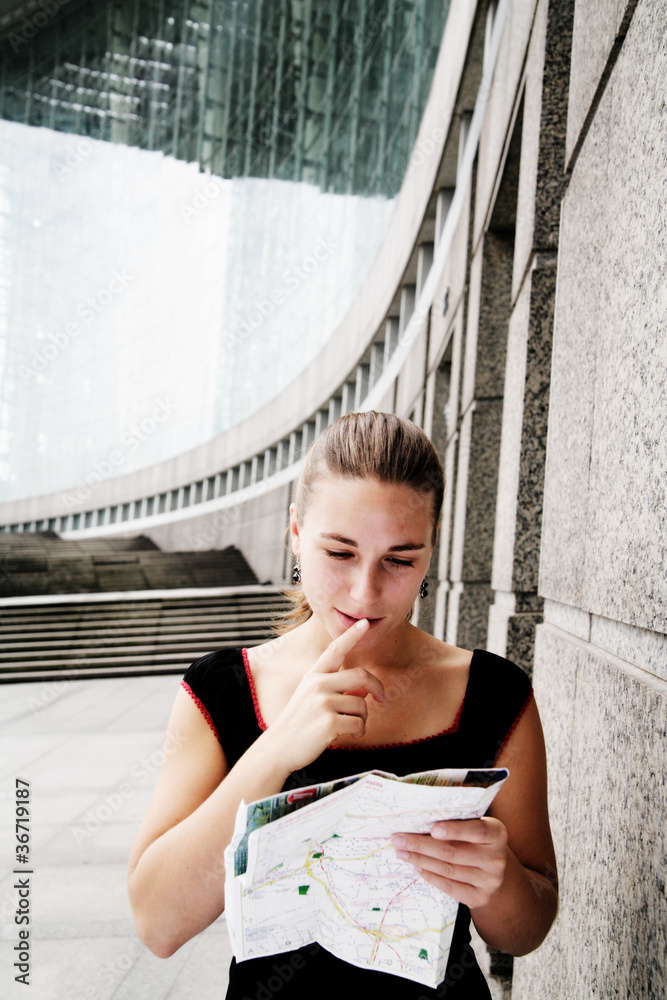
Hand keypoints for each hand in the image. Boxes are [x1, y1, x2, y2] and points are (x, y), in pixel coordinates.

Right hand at [266, 619, 384, 772]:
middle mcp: (317, 684)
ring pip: (362, 705)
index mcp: (314, 675)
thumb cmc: (299, 723)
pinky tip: (348, 736)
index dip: (351, 635)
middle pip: (361, 676)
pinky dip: (359, 732)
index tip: (365, 622)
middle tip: (382, 697)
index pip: (335, 650)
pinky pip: (358, 724)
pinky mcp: (328, 723)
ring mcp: (322, 703)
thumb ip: (336, 689)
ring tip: (351, 727)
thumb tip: (366, 690)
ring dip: (363, 719)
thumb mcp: (311, 697)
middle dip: (377, 687)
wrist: (278, 748)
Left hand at [391, 818, 507, 908]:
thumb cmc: (476, 840)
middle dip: (421, 845)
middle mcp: (496, 858)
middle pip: (453, 852)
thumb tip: (420, 818)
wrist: (494, 870)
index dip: (455, 830)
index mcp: (497, 834)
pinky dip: (430, 875)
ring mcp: (489, 881)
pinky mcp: (480, 897)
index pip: (476, 830)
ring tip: (402, 852)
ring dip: (420, 860)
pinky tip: (416, 866)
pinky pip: (450, 887)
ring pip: (448, 869)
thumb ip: (457, 821)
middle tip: (398, 839)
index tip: (432, 828)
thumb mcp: (475, 825)